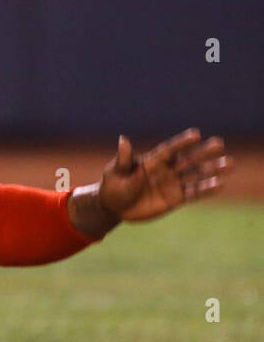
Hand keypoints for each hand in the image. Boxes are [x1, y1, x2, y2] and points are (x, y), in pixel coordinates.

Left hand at [70, 128, 232, 236]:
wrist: (114, 207)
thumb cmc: (113, 186)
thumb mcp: (115, 172)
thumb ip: (123, 159)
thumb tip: (123, 139)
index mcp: (151, 161)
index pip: (169, 150)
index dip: (181, 142)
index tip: (196, 134)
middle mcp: (165, 170)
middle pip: (187, 160)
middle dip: (203, 153)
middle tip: (219, 143)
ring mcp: (172, 184)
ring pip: (195, 175)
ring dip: (211, 170)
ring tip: (229, 164)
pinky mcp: (175, 198)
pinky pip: (193, 193)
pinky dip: (206, 190)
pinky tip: (220, 184)